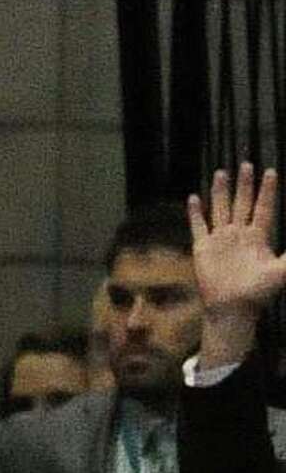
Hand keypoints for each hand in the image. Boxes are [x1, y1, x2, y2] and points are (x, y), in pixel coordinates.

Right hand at [189, 161, 284, 369]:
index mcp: (258, 237)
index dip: (267, 190)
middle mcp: (239, 235)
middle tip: (247, 164)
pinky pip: (199, 226)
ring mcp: (220, 240)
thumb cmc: (258, 293)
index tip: (270, 172)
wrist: (232, 308)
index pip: (263, 207)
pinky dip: (195, 213)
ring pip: (221, 209)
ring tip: (222, 173)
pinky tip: (194, 198)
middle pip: (242, 203)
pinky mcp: (203, 248)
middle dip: (245, 184)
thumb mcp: (282, 272)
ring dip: (221, 192)